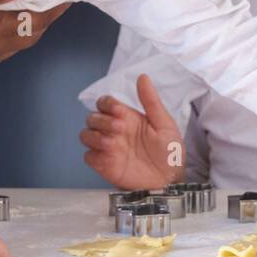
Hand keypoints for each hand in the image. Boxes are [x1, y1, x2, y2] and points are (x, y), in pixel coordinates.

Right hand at [0, 0, 69, 76]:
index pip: (39, 21)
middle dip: (47, 21)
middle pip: (34, 35)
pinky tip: (7, 33)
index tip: (68, 0)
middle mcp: (2, 47)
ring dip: (31, 32)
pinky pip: (6, 53)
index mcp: (1, 30)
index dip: (56, 11)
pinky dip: (14, 41)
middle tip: (55, 5)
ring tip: (34, 16)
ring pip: (21, 46)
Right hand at [81, 74, 184, 189]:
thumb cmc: (169, 151)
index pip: (105, 103)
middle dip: (101, 121)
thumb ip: (151, 101)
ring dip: (94, 136)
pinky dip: (94, 155)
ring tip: (112, 143)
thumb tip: (142, 77)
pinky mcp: (104, 165)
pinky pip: (89, 157)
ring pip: (86, 135)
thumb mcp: (164, 123)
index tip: (118, 109)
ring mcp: (108, 148)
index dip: (106, 104)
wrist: (170, 180)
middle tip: (119, 128)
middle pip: (92, 118)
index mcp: (126, 117)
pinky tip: (108, 157)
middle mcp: (114, 131)